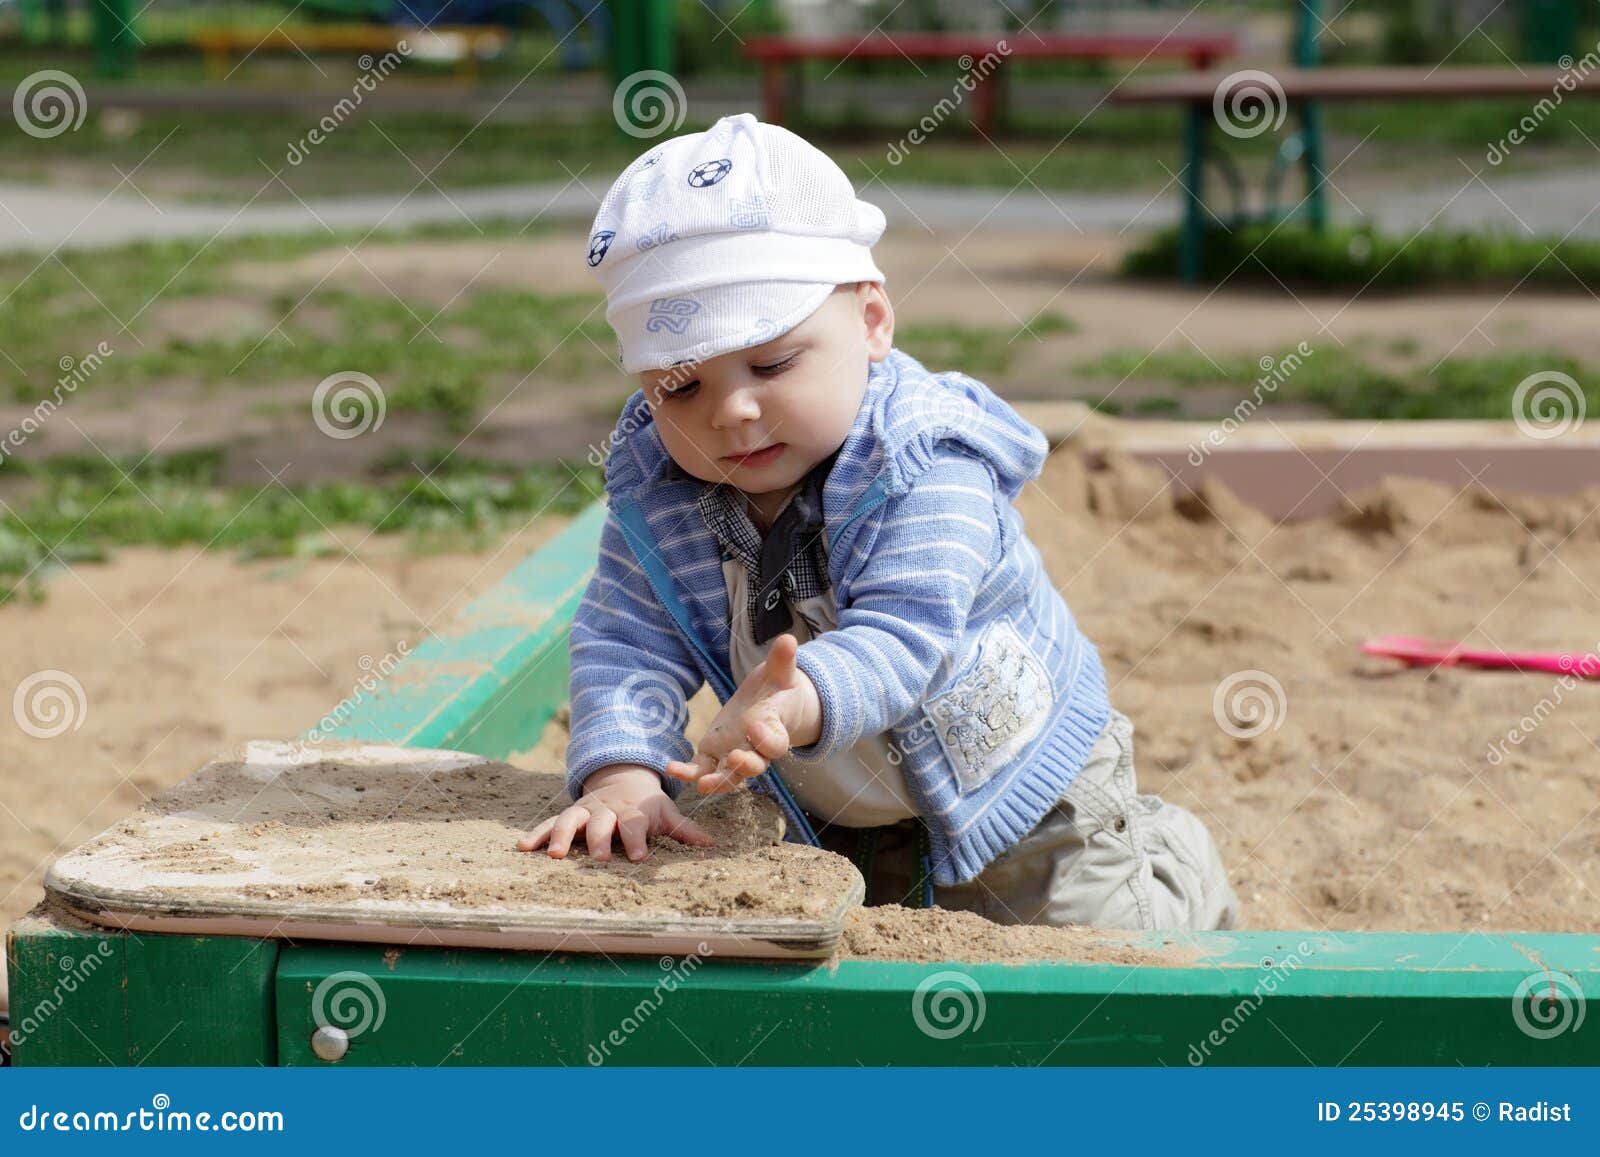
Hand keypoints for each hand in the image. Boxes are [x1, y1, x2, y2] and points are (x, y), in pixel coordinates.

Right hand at [515, 764, 712, 861]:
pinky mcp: (567, 816)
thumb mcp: (665, 813)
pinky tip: (522, 847)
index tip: (639, 857)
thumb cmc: (646, 806)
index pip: (635, 824)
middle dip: (598, 839)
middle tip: (599, 857)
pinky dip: (536, 834)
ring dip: (560, 836)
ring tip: (553, 855)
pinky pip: (548, 823)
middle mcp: (606, 810)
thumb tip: (710, 844)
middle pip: (601, 823)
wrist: (622, 780)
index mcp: (631, 811)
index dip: (637, 839)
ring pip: (569, 820)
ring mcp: (584, 811)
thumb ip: (684, 830)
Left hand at [663, 633, 821, 793]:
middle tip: (733, 760)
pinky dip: (688, 772)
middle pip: (754, 767)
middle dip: (744, 766)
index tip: (756, 728)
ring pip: (728, 776)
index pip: (775, 744)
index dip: (767, 740)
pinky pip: (702, 768)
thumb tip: (788, 639)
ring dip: (716, 781)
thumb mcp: (778, 673)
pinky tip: (671, 768)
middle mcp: (756, 751)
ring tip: (701, 785)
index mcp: (775, 732)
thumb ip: (782, 661)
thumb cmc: (775, 689)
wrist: (768, 704)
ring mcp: (734, 755)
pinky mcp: (713, 754)